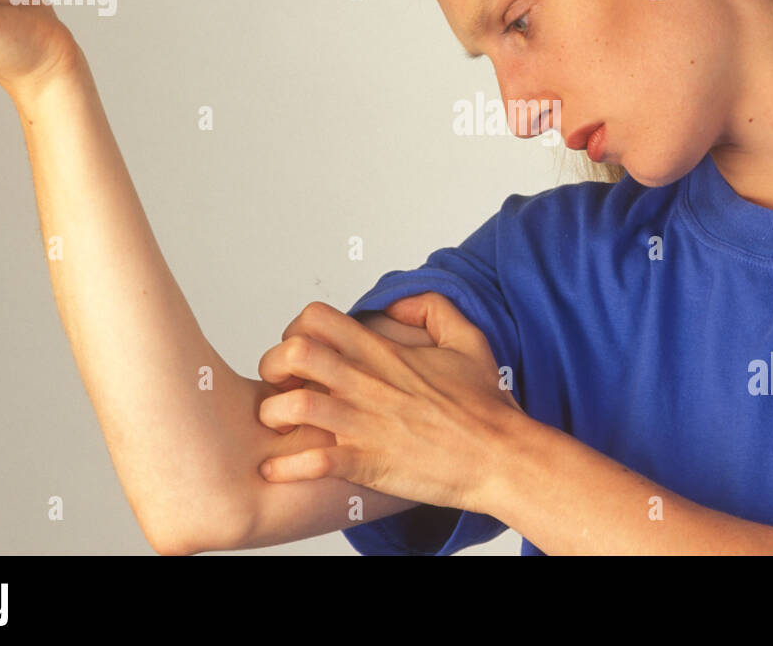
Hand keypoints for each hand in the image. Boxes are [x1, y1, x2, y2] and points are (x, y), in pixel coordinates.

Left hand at [256, 293, 523, 513]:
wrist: (501, 457)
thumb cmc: (485, 407)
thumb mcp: (468, 339)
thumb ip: (432, 308)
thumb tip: (396, 304)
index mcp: (383, 354)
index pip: (317, 319)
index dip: (296, 329)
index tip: (301, 352)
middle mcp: (367, 384)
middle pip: (293, 354)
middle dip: (272, 367)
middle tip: (278, 385)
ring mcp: (363, 424)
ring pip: (292, 406)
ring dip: (272, 415)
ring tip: (277, 428)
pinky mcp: (366, 463)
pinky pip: (311, 462)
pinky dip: (284, 467)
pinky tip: (277, 469)